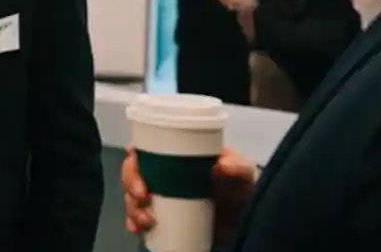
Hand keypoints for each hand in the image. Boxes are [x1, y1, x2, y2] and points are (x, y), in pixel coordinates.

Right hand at [123, 146, 258, 244]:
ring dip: (132, 208)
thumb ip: (238, 166)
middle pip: (133, 173)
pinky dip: (134, 222)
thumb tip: (221, 166)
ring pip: (133, 196)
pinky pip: (140, 216)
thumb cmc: (244, 188)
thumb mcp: (245, 173)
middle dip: (130, 186)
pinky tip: (137, 228)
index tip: (142, 180)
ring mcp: (163, 195)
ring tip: (145, 221)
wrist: (250, 219)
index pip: (145, 151)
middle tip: (142, 199)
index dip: (134, 163)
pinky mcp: (165, 215)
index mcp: (177, 156)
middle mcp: (164, 173)